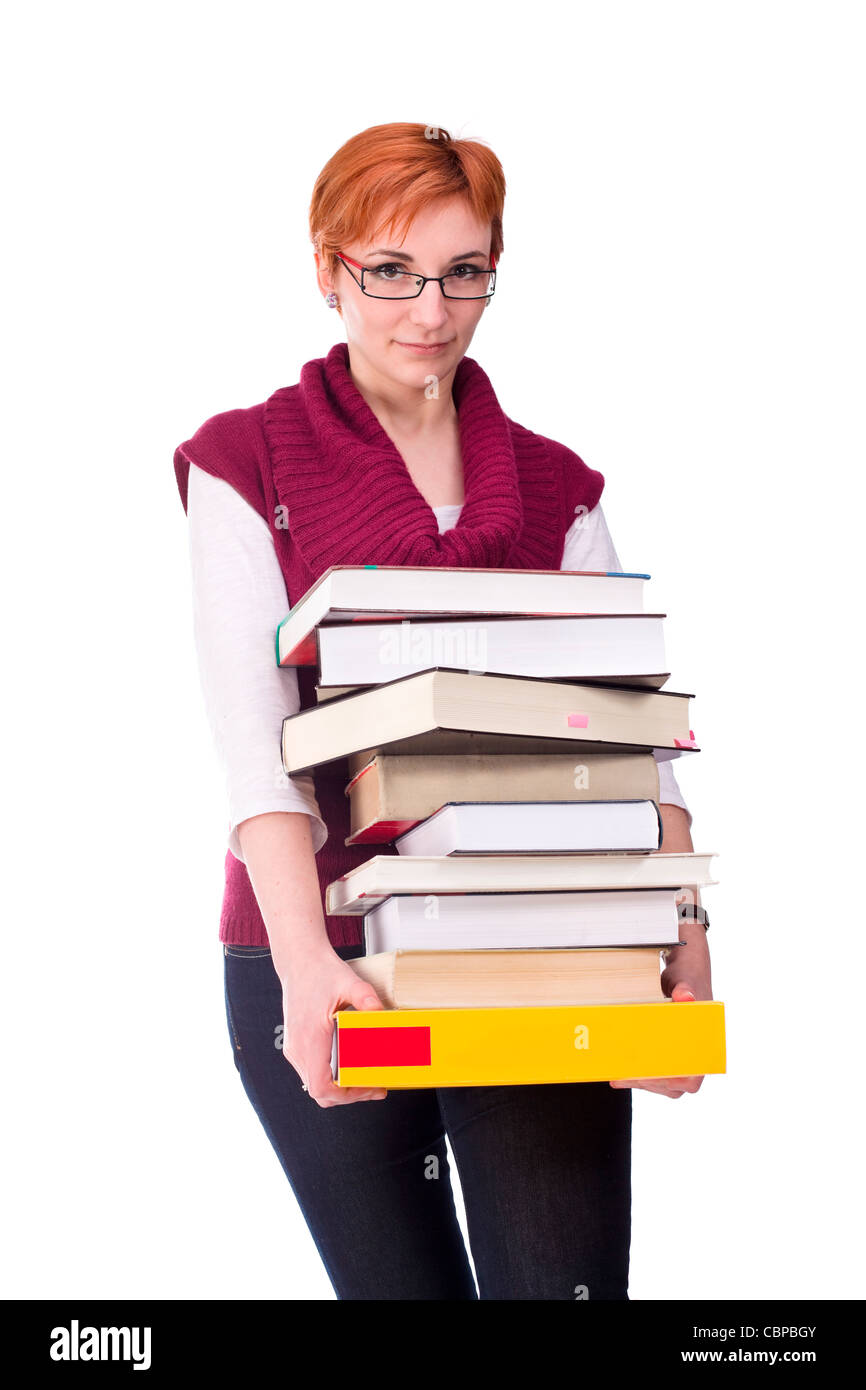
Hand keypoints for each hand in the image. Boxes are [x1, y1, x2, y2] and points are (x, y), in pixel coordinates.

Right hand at [279, 945, 389, 1107]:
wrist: (299, 961)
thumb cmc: (320, 971)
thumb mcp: (348, 982)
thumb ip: (366, 998)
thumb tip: (382, 1015)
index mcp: (309, 1038)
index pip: (321, 1086)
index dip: (345, 1096)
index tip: (367, 1087)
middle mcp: (298, 1048)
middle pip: (319, 1092)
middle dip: (349, 1095)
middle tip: (376, 1087)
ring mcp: (294, 1048)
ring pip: (315, 1084)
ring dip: (340, 1088)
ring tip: (367, 1079)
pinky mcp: (297, 1045)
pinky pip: (313, 1072)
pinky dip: (332, 1077)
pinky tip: (351, 1067)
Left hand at [609, 921, 711, 1098]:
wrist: (682, 974)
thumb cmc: (687, 977)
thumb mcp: (685, 979)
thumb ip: (686, 988)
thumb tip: (685, 996)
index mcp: (706, 1042)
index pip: (691, 1078)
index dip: (671, 1082)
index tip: (648, 1076)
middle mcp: (697, 1054)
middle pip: (673, 1085)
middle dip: (647, 1082)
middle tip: (622, 1075)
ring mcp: (683, 1057)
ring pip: (664, 1084)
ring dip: (641, 1081)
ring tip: (618, 1075)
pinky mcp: (669, 1054)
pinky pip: (656, 1073)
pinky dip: (639, 1074)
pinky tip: (620, 1073)